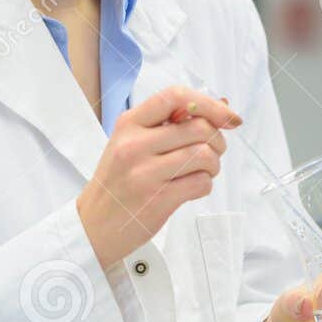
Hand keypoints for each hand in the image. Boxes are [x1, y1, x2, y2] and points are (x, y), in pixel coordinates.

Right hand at [77, 86, 241, 271]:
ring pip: (205, 155)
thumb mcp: (130, 143)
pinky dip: (205, 185)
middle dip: (217, 141)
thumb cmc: (117, 182)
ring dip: (213, 165)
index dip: (209, 104)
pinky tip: (190, 188)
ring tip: (201, 172)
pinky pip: (202, 183)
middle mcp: (135, 144)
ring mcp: (145, 172)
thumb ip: (168, 125)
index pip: (175, 97)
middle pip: (199, 128)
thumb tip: (221, 107)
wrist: (93, 224)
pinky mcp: (158, 199)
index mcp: (129, 124)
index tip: (228, 117)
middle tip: (211, 153)